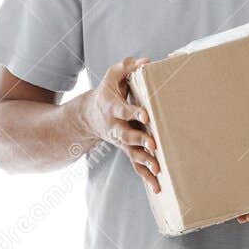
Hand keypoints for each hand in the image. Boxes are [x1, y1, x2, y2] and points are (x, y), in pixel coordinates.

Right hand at [84, 56, 159, 192]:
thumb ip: (127, 67)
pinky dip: (145, 176)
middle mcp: (115, 127)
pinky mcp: (127, 150)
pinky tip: (157, 187)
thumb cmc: (107, 92)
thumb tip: (147, 61)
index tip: (146, 116)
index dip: (133, 112)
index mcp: (112, 108)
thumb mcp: (113, 76)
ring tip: (158, 170)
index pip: (123, 109)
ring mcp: (120, 141)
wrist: (90, 115)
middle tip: (153, 144)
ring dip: (144, 162)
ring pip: (132, 153)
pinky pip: (136, 164)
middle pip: (126, 135)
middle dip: (140, 140)